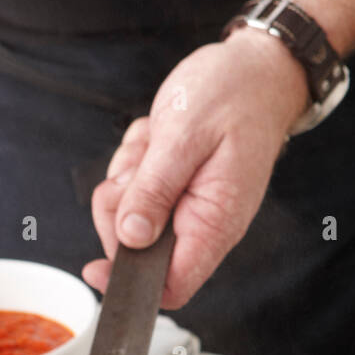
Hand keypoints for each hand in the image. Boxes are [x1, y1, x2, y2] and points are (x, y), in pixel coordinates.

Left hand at [84, 29, 309, 307]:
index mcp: (214, 223)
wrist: (259, 68)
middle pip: (136, 249)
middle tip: (140, 165)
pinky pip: (133, 189)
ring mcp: (187, 208)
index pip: (173, 286)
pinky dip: (135, 161)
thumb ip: (155, 190)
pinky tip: (157, 137)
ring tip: (155, 142)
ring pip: (128, 215)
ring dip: (128, 177)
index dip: (131, 283)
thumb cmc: (234, 94)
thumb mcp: (185, 136)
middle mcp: (202, 224)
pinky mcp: (174, 191)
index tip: (96, 266)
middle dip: (120, 208)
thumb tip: (130, 237)